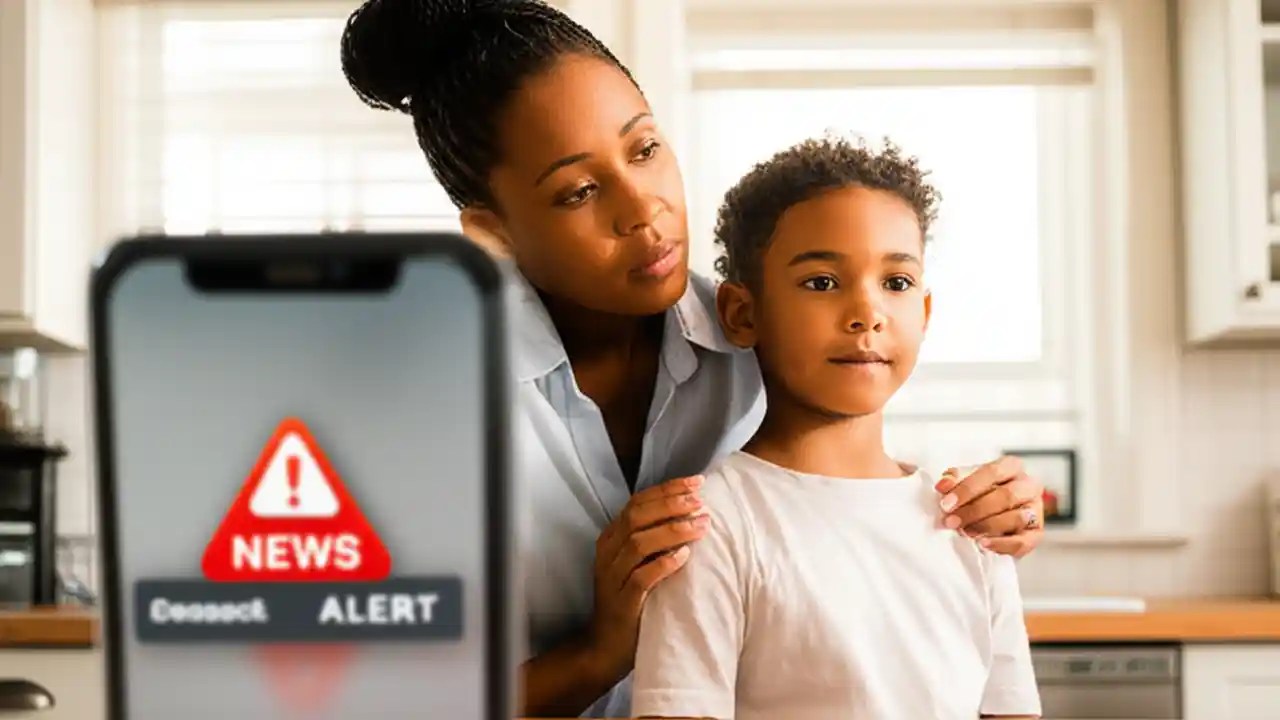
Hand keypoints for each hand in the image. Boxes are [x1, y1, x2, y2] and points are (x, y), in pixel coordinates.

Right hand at [587, 475, 710, 679]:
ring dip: (673, 531)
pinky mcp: (622, 602)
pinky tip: (685, 556)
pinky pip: (641, 578)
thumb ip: (654, 538)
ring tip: (701, 525)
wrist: (606, 645)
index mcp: (611, 538)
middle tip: (700, 502)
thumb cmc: (631, 600)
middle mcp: (608, 553)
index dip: (668, 489)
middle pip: (637, 517)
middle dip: (671, 505)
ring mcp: (612, 577)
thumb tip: (692, 510)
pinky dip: (664, 564)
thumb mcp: (637, 563)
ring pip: (639, 543)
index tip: (697, 482)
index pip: (638, 502)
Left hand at [935, 455, 1044, 557]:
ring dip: (986, 526)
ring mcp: (1035, 510)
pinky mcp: (1036, 534)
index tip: (946, 503)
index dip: (967, 489)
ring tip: (965, 531)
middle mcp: (1029, 486)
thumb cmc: (981, 491)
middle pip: (1006, 496)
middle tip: (951, 521)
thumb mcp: (966, 480)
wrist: (993, 511)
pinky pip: (1023, 541)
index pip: (992, 472)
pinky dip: (1001, 544)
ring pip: (1016, 518)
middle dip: (974, 510)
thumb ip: (955, 480)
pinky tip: (983, 544)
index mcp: (1012, 467)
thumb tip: (943, 484)